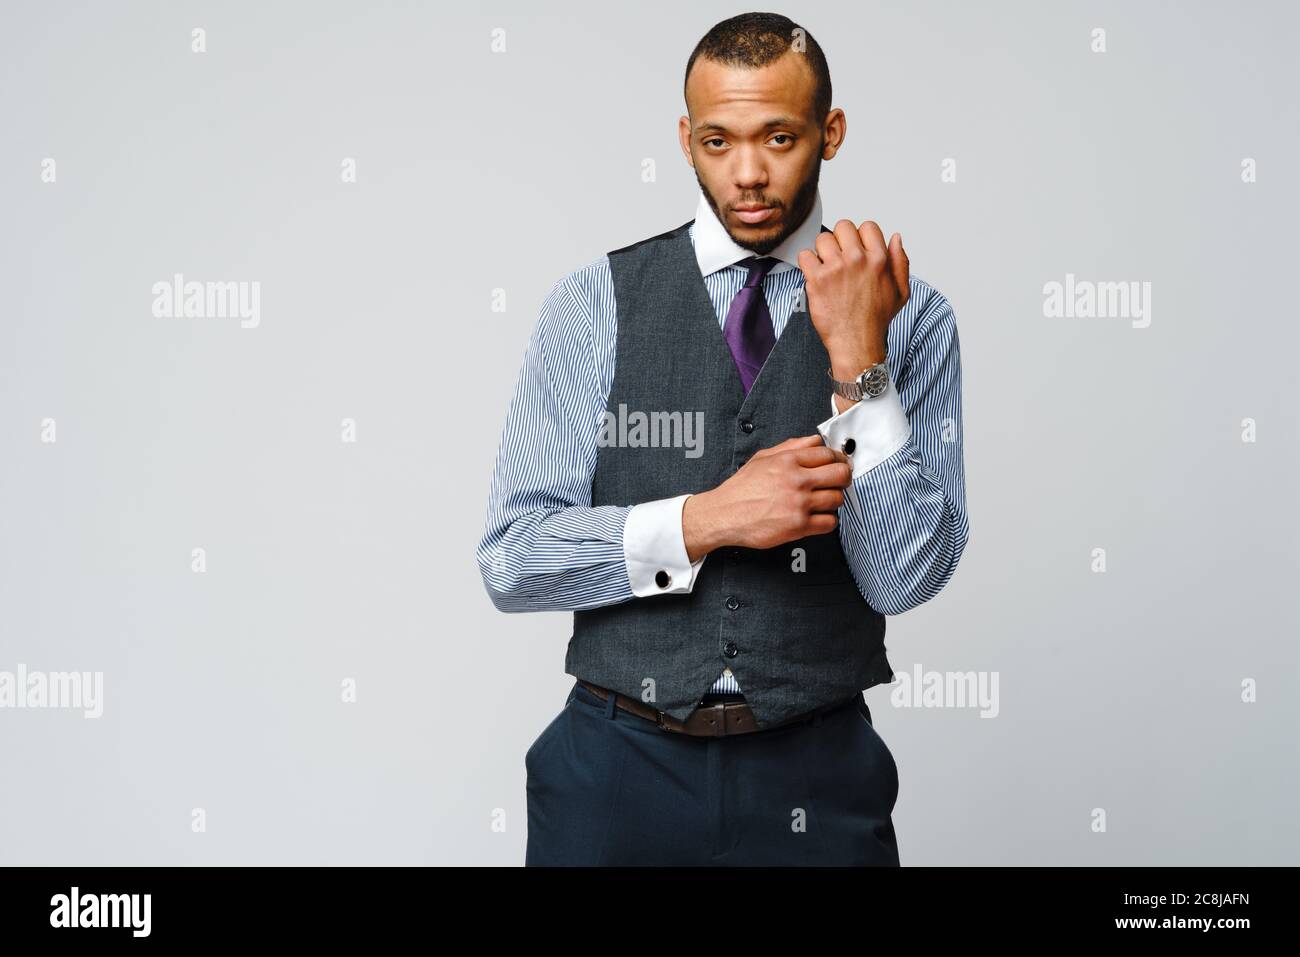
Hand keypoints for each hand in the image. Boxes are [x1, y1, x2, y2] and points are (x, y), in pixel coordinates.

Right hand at [682, 436, 851, 558]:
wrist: (724, 514)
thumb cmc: (741, 489)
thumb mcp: (763, 458)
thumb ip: (791, 447)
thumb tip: (814, 441)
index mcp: (788, 461)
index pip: (828, 453)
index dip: (836, 459)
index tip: (836, 464)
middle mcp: (796, 480)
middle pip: (841, 474)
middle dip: (843, 477)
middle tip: (838, 482)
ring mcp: (799, 504)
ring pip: (837, 499)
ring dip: (833, 500)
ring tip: (823, 500)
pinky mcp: (799, 526)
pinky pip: (830, 522)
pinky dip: (828, 520)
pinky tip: (818, 517)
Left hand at [797, 219, 909, 376]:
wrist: (857, 342)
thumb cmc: (876, 319)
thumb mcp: (901, 291)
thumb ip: (900, 261)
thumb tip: (895, 238)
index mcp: (879, 259)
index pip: (867, 226)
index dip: (860, 236)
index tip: (856, 249)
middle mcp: (857, 259)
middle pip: (843, 226)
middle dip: (839, 240)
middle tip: (839, 257)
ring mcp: (836, 268)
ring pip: (822, 239)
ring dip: (822, 251)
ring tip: (827, 268)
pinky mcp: (817, 279)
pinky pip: (805, 255)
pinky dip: (807, 263)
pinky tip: (815, 275)